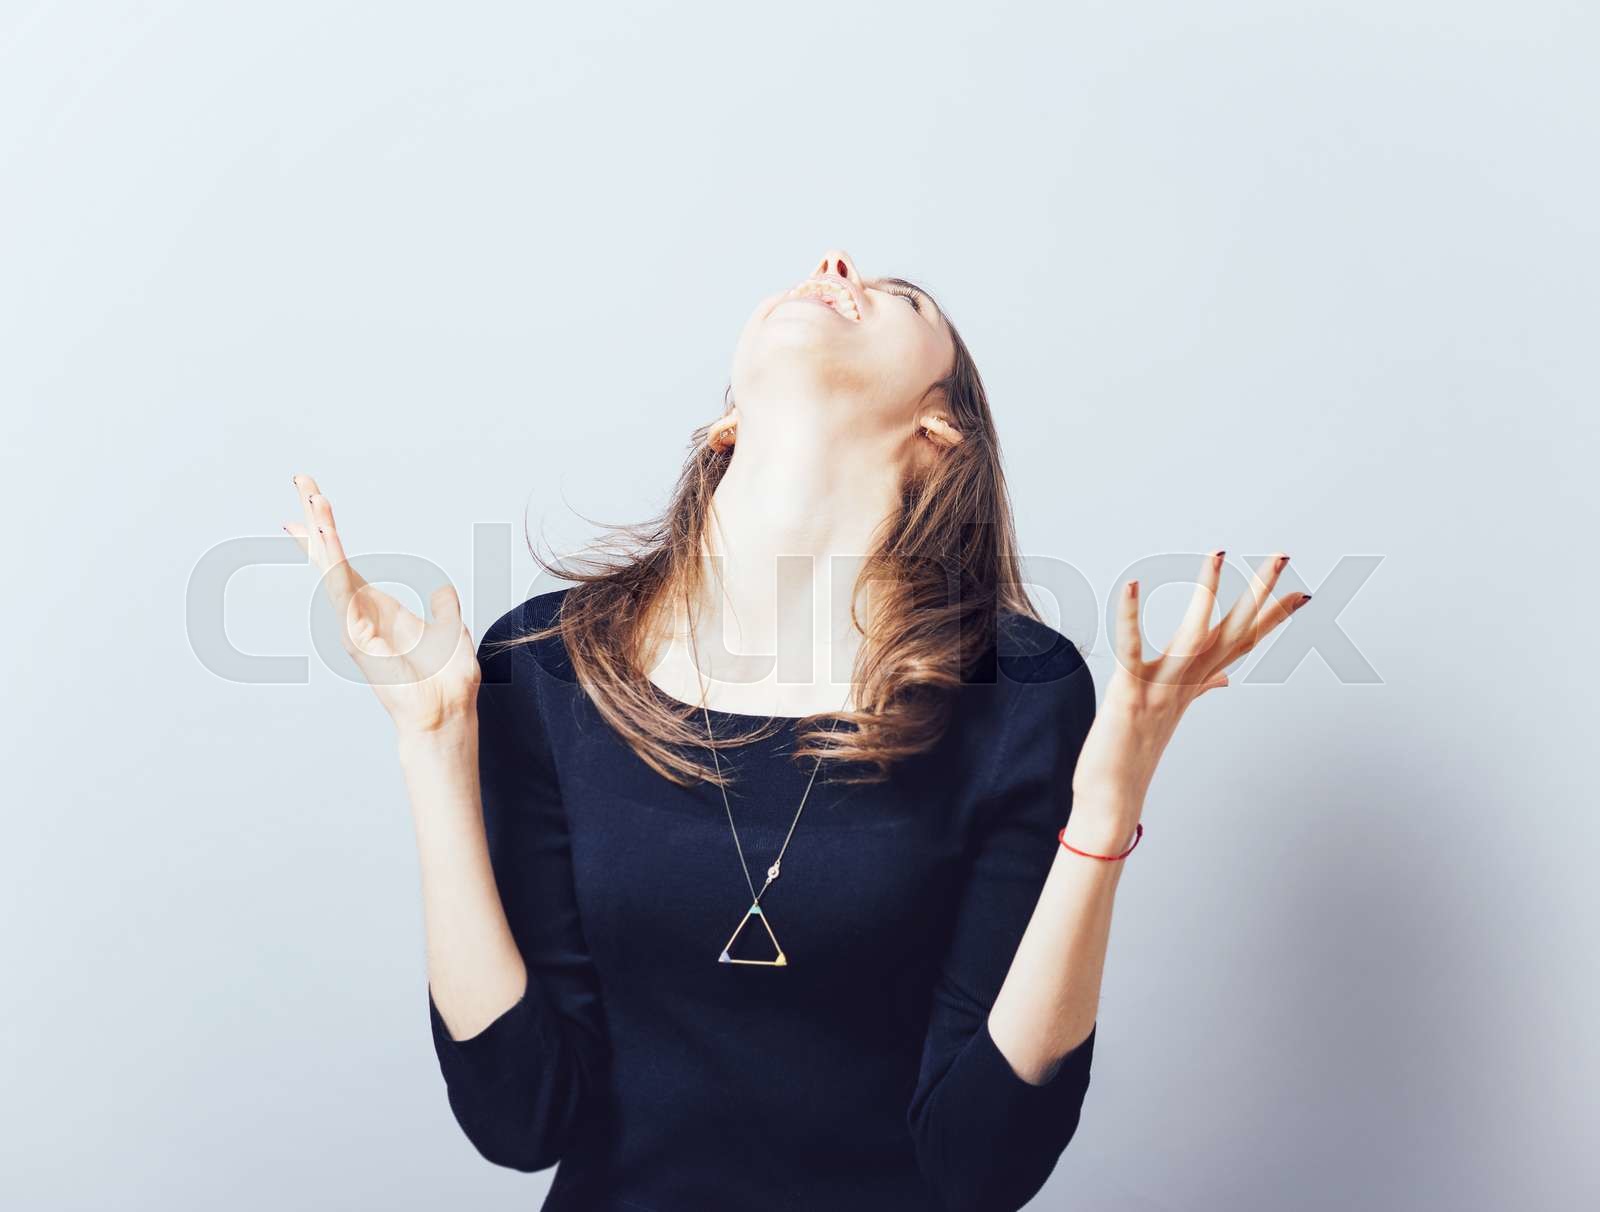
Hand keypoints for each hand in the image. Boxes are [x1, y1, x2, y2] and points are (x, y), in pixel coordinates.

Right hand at [285, 474, 479, 737]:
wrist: (445, 714)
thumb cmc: (446, 682)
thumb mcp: (450, 631)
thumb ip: (443, 608)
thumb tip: (442, 589)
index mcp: (380, 608)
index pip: (346, 563)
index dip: (328, 536)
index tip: (311, 506)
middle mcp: (361, 612)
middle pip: (330, 555)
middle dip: (316, 518)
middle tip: (301, 479)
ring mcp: (354, 622)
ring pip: (332, 565)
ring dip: (322, 529)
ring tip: (313, 496)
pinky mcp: (356, 634)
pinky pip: (341, 590)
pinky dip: (333, 562)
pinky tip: (324, 537)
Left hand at [1070, 551, 1310, 815]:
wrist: (1112, 799)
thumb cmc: (1134, 753)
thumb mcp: (1171, 711)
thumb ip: (1199, 688)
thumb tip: (1224, 678)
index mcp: (1194, 683)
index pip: (1242, 643)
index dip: (1272, 618)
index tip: (1302, 592)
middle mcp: (1185, 683)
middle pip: (1232, 632)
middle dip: (1258, 593)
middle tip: (1283, 556)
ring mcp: (1161, 689)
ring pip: (1194, 636)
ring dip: (1206, 593)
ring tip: (1218, 554)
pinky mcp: (1129, 694)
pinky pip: (1131, 651)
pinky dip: (1129, 618)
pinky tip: (1130, 585)